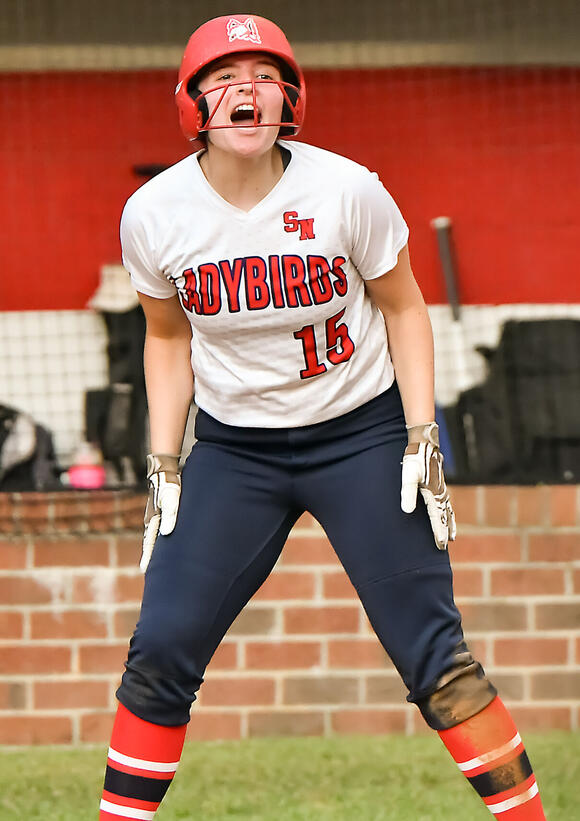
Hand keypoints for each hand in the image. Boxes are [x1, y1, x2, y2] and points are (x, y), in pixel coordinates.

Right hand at [141, 454, 181, 571]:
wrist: (164, 471)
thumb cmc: (169, 485)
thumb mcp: (171, 499)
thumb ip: (170, 515)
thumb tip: (167, 533)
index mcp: (153, 520)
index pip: (150, 542)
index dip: (148, 556)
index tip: (144, 570)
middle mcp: (152, 520)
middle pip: (150, 542)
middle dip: (149, 556)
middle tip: (147, 572)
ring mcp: (155, 517)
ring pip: (154, 537)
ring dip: (154, 549)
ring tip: (155, 562)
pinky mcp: (161, 513)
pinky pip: (159, 530)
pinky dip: (159, 540)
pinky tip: (164, 544)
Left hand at [400, 422, 455, 549]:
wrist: (425, 442)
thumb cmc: (415, 458)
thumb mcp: (408, 476)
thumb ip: (407, 493)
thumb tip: (407, 511)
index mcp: (433, 494)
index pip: (437, 517)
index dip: (438, 531)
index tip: (441, 544)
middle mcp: (440, 492)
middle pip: (445, 516)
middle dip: (445, 530)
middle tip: (446, 544)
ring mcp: (441, 487)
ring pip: (448, 509)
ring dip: (450, 522)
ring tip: (453, 534)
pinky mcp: (440, 483)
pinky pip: (447, 502)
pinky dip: (449, 511)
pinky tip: (447, 513)